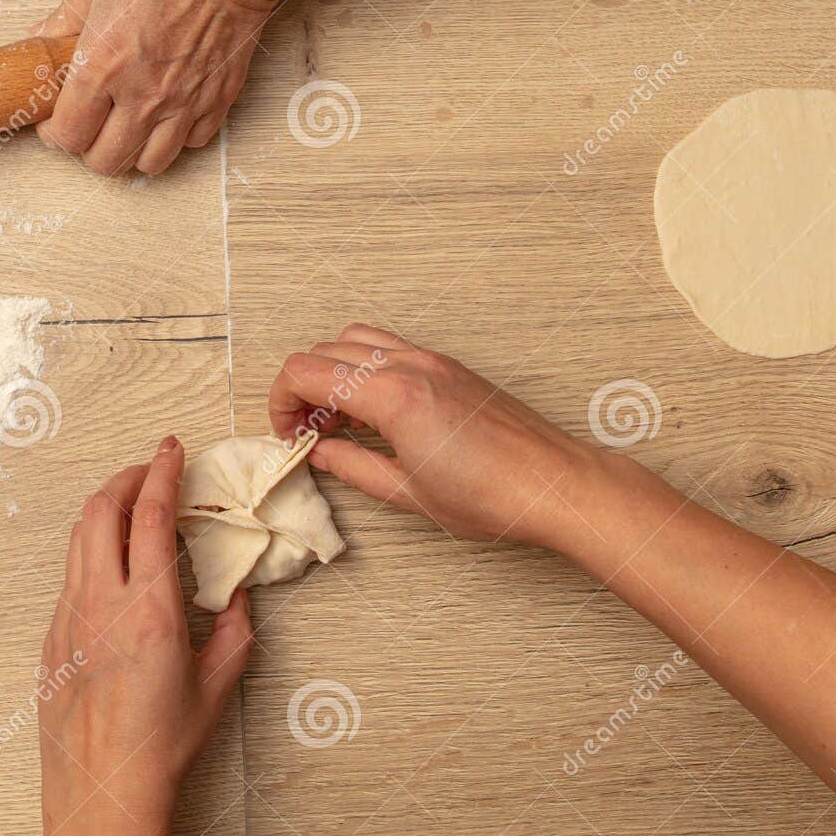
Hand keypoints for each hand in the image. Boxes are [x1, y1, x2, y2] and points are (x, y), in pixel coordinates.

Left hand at [34, 0, 305, 176]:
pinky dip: (179, 136)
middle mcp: (142, 95)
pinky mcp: (217, 99)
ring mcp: (183, 102)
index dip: (56, 133)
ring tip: (130, 125)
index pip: (68, 135)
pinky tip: (170, 111)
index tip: (57, 120)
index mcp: (103, 65)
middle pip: (106, 161)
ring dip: (135, 151)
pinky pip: (193, 142)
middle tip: (91, 125)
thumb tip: (44, 36)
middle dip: (91, 149)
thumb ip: (67, 18)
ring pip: (151, 163)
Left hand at [39, 437, 252, 835]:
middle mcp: (101, 604)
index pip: (151, 514)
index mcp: (149, 609)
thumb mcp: (218, 683)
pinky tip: (112, 568)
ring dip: (104, 510)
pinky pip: (69, 577)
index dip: (162, 470)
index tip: (171, 449)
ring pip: (78, 539)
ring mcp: (68, 619)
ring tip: (129, 507)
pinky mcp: (50, 639)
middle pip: (101, 509)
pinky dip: (91, 553)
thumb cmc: (160, 745)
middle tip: (149, 468)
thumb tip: (234, 593)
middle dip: (126, 476)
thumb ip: (234, 628)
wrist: (101, 791)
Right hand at [267, 324, 608, 547]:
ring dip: (332, 371)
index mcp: (393, 396)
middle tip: (308, 433)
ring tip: (339, 420)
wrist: (554, 485)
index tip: (288, 435)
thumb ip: (351, 466)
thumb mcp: (407, 493)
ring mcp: (432, 360)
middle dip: (301, 388)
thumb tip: (317, 453)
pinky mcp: (450, 366)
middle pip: (324, 350)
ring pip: (355, 339)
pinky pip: (389, 346)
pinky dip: (364, 367)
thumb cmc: (491, 496)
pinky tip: (374, 411)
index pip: (305, 371)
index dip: (281, 403)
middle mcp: (410, 365)